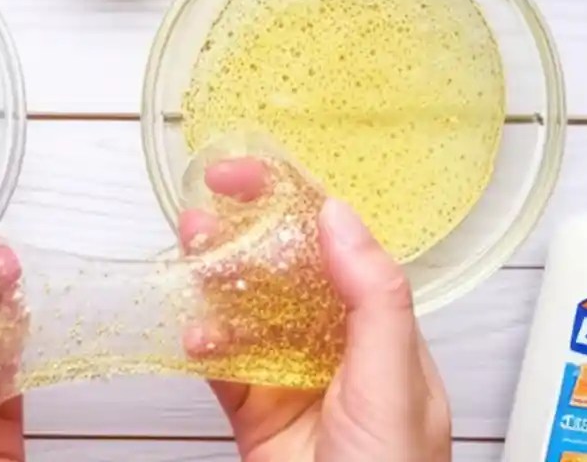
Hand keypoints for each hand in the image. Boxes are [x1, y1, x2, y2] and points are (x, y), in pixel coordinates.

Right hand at [179, 159, 451, 461]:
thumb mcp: (396, 385)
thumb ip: (373, 300)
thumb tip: (342, 216)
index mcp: (381, 332)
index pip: (337, 246)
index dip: (293, 200)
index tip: (250, 174)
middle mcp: (334, 348)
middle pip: (283, 269)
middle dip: (243, 231)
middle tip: (205, 205)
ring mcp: (291, 380)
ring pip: (245, 309)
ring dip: (215, 277)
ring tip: (190, 253)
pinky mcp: (253, 413)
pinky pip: (220, 364)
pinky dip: (201, 342)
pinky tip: (195, 335)